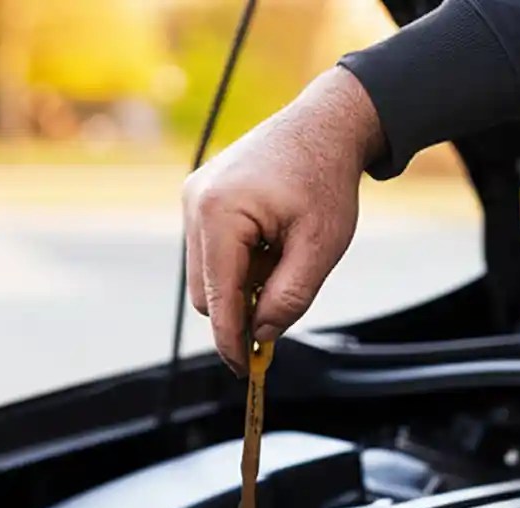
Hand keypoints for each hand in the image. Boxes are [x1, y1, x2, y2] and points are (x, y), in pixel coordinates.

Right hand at [182, 66, 384, 375]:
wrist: (324, 124)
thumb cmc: (326, 179)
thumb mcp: (321, 246)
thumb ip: (291, 296)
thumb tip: (262, 336)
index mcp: (220, 214)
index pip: (218, 298)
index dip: (231, 339)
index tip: (244, 370)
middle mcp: (195, 204)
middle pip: (207, 292)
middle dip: (242, 307)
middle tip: (285, 300)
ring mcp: (192, 198)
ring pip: (207, 275)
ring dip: (243, 283)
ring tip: (283, 254)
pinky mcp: (198, 197)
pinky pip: (210, 252)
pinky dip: (239, 262)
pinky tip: (271, 241)